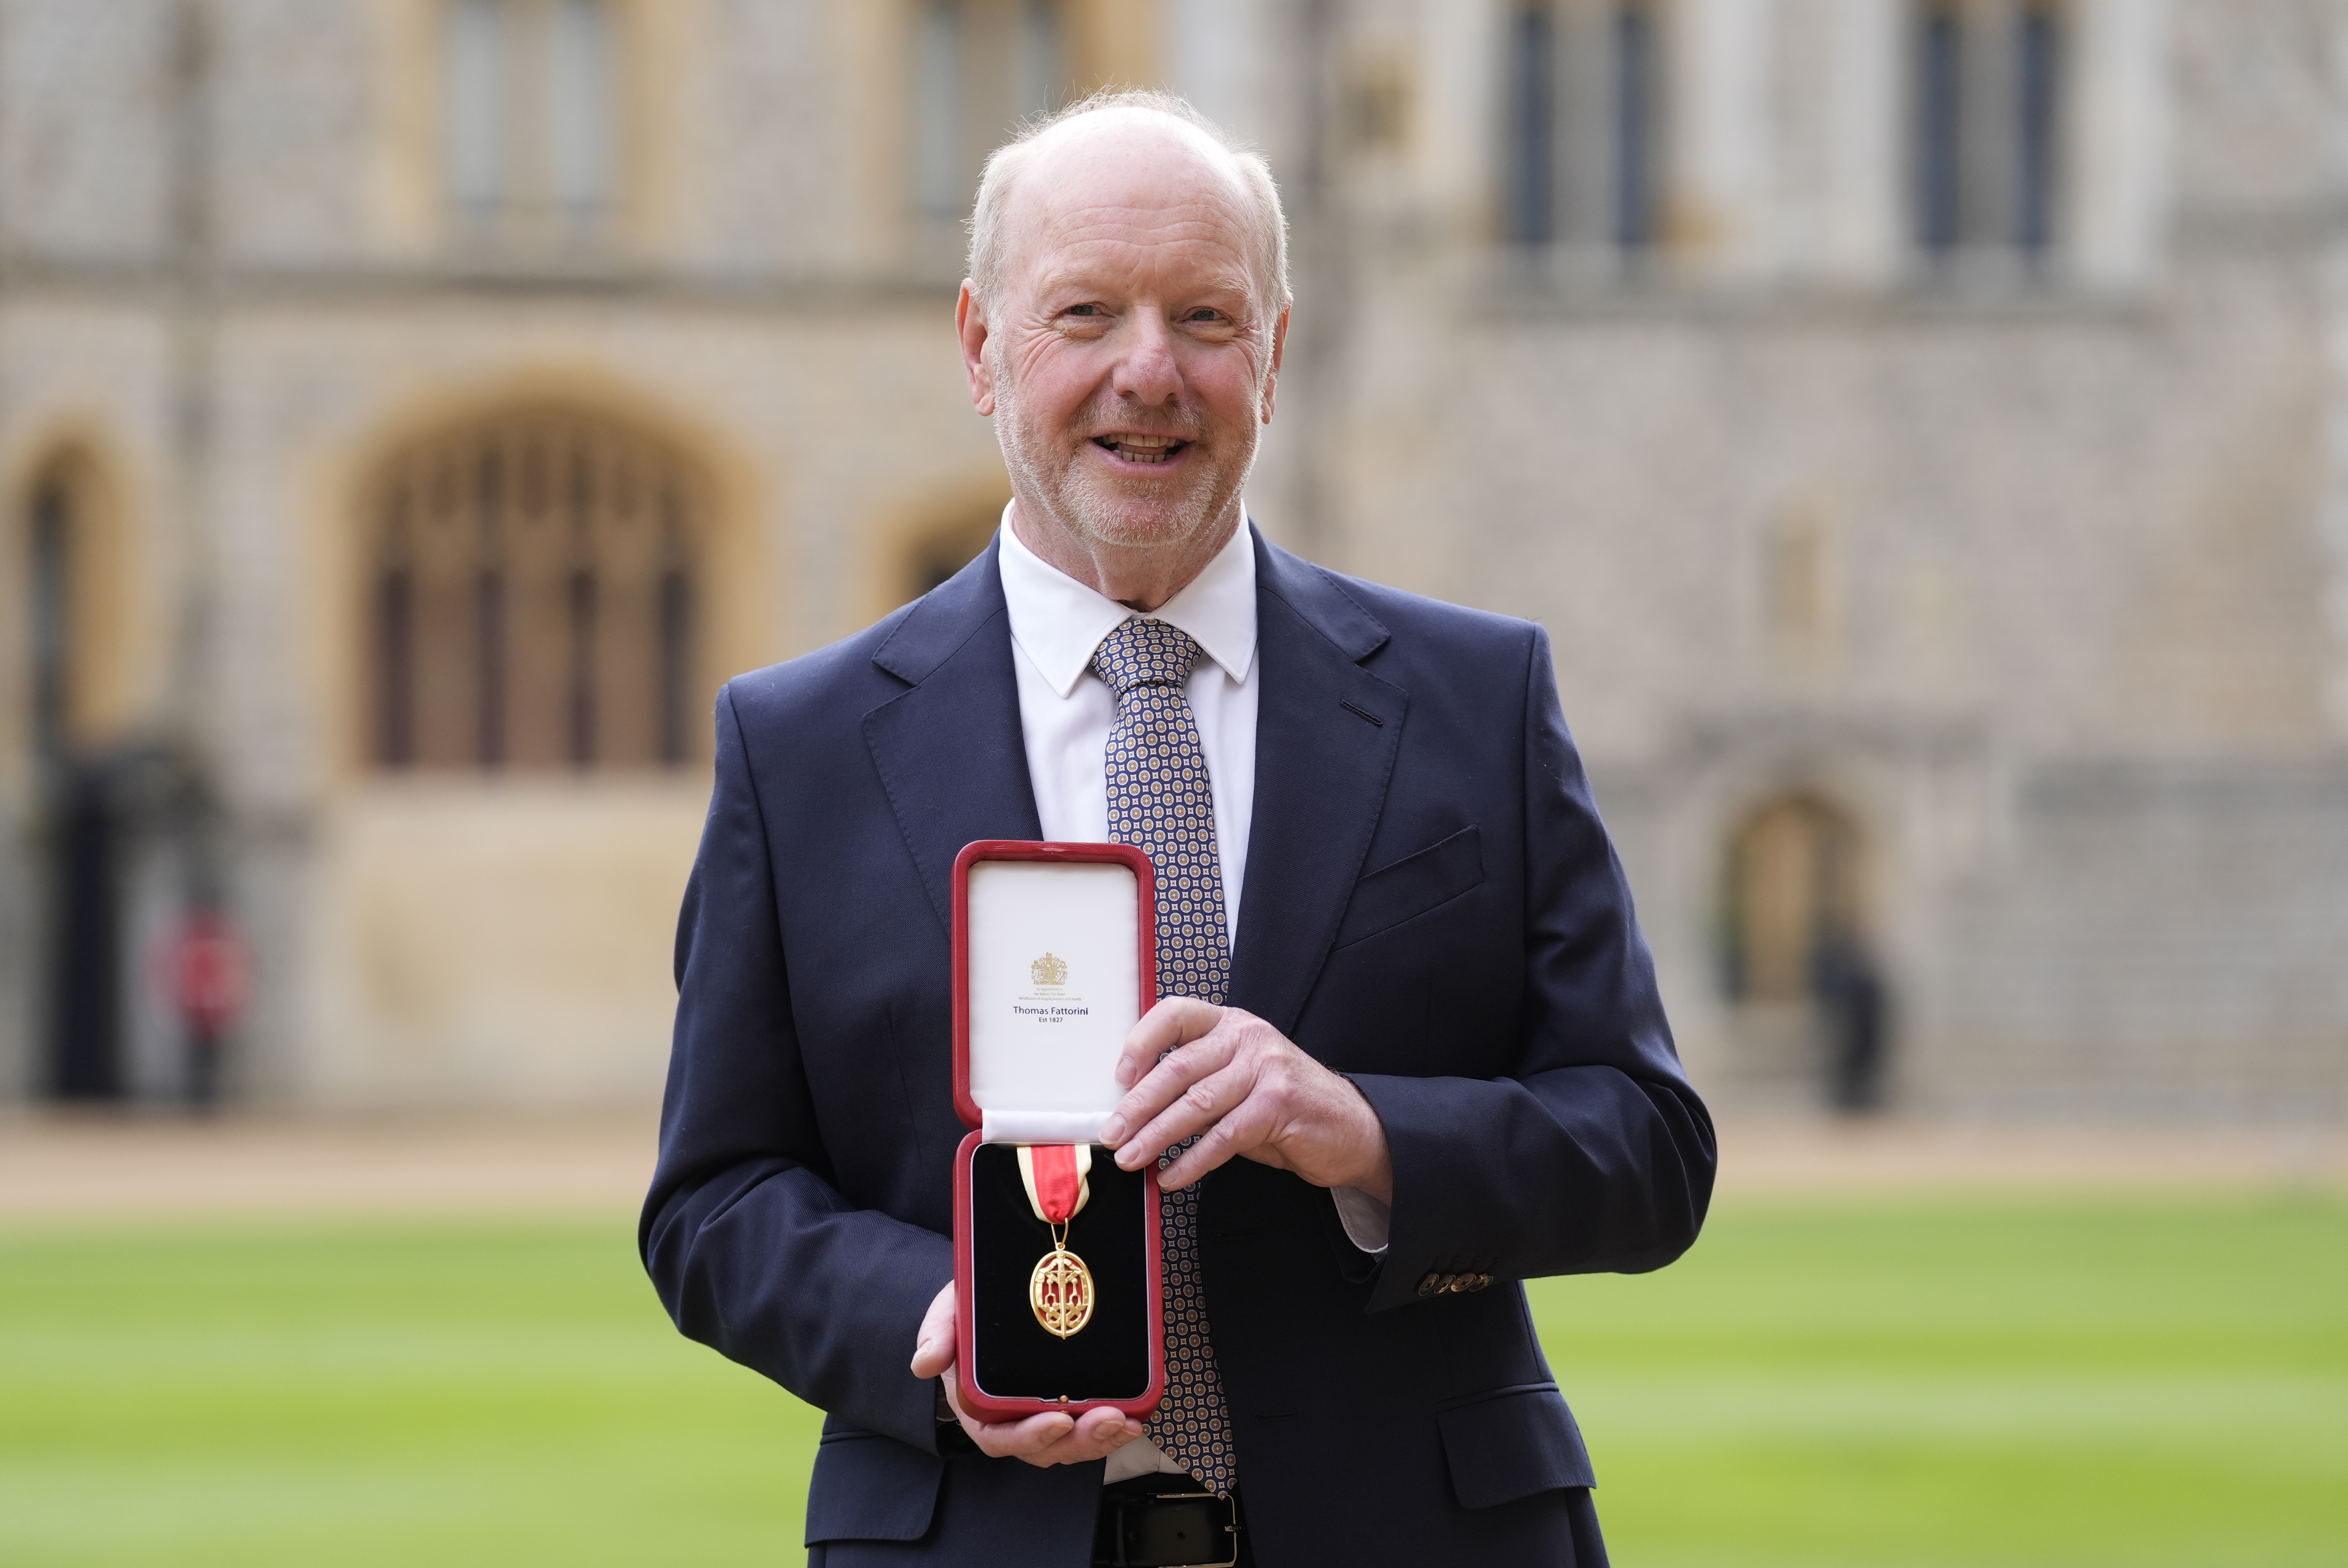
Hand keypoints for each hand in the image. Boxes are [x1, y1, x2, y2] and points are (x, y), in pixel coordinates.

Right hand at [908, 1281, 1145, 1464]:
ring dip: (1102, 1438)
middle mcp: (1012, 1420)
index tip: (1057, 1420)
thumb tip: (925, 1362)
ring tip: (1128, 1421)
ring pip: (1072, 1444)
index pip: (1000, 1437)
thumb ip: (937, 1334)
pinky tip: (1135, 1415)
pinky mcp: (1069, 1403)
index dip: (1029, 1435)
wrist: (991, 1303)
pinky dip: (1113, 1426)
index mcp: (978, 1409)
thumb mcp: (948, 1314)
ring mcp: (1042, 1415)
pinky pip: (1089, 1427)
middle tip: (1109, 1418)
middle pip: (1046, 1447)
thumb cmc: (968, 1315)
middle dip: (1080, 1440)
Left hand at [1098, 998, 1393, 1201]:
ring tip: (1131, 1158)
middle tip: (1112, 1133)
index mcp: (1231, 1024)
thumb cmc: (1286, 1107)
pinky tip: (1172, 1176)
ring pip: (1197, 1103)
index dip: (1141, 1042)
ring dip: (1156, 1135)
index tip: (1118, 1077)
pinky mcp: (1279, 1104)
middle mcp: (1248, 1038)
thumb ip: (1196, 1086)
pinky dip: (1192, 1161)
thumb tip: (1137, 1110)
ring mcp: (1266, 1068)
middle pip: (1179, 1067)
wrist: (1351, 1129)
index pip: (1176, 1014)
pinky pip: (1224, 1136)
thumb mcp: (1237, 1084)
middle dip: (1138, 1106)